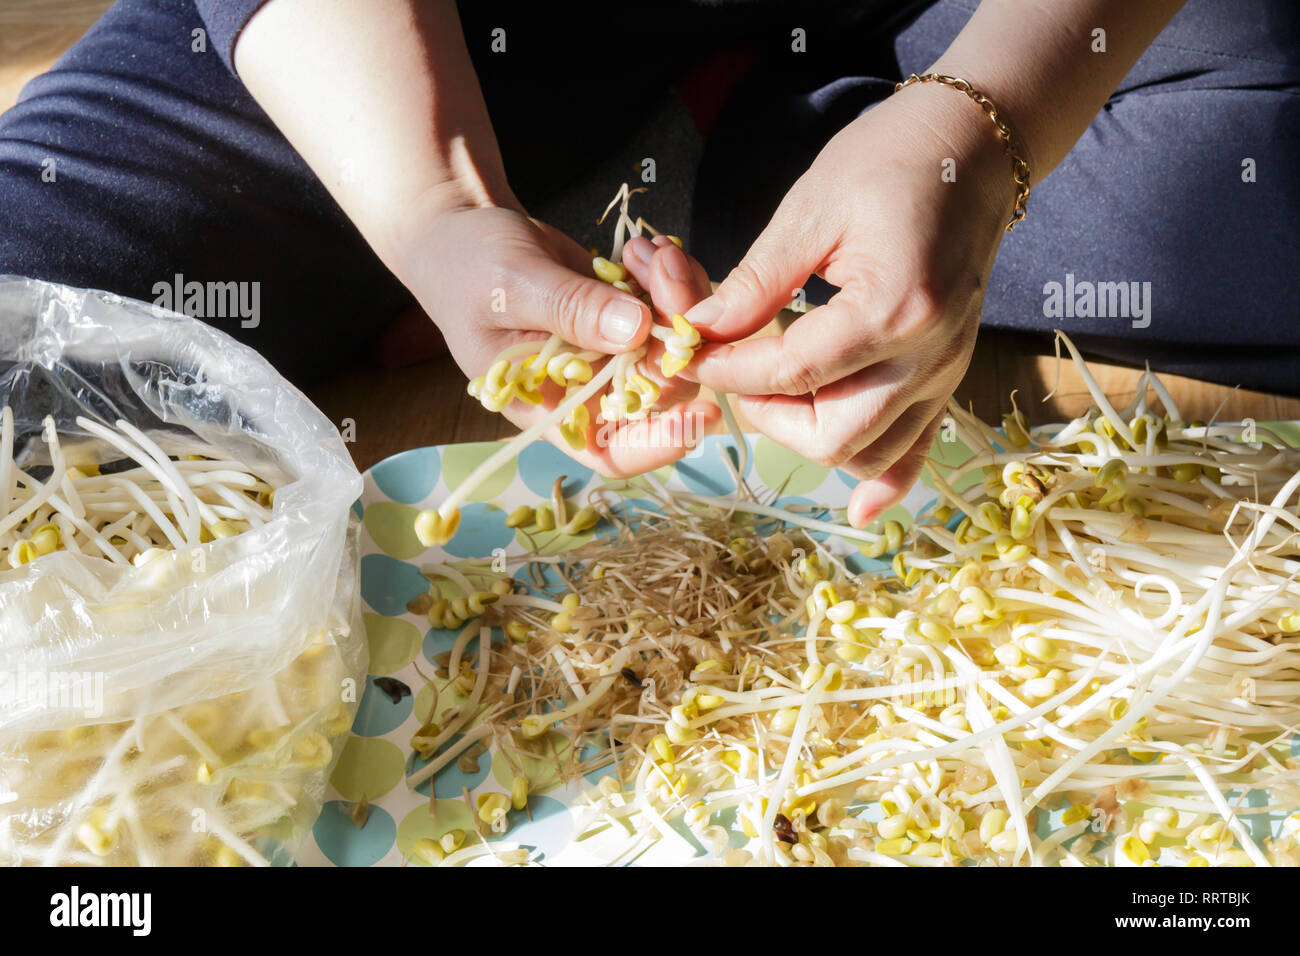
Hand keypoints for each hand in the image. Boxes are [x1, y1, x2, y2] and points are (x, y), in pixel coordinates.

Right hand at [395, 203, 718, 475]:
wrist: (463, 229)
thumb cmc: (467, 266)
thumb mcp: (511, 285)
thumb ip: (570, 310)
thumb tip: (637, 330)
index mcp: (551, 406)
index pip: (613, 451)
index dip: (660, 443)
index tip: (700, 413)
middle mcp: (590, 387)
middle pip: (661, 392)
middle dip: (678, 337)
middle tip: (669, 275)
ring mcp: (613, 350)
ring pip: (676, 347)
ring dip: (679, 298)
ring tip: (652, 253)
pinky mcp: (626, 314)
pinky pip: (669, 309)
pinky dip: (671, 278)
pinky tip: (649, 248)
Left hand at [685, 85, 1012, 525]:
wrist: (976, 145)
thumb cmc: (891, 160)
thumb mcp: (810, 209)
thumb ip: (753, 282)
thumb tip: (697, 331)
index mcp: (893, 308)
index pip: (790, 372)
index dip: (728, 368)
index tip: (689, 349)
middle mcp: (928, 355)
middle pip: (830, 436)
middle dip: (767, 413)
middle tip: (736, 369)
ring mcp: (946, 372)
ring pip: (868, 453)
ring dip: (811, 437)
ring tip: (777, 392)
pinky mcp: (949, 375)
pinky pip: (919, 449)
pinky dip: (887, 480)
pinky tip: (861, 509)